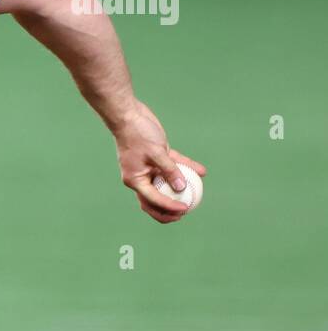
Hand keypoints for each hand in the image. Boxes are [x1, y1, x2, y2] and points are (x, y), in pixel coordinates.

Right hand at [113, 100, 207, 223]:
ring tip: (193, 200)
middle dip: (167, 211)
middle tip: (183, 214)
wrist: (128, 116)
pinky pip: (173, 167)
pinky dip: (185, 169)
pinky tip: (201, 171)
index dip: (169, 207)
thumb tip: (182, 187)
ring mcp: (148, 169)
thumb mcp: (156, 152)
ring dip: (178, 193)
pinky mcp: (156, 159)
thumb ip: (169, 170)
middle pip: (154, 201)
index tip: (184, 209)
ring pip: (164, 186)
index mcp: (135, 179)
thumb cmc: (138, 135)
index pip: (153, 199)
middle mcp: (140, 177)